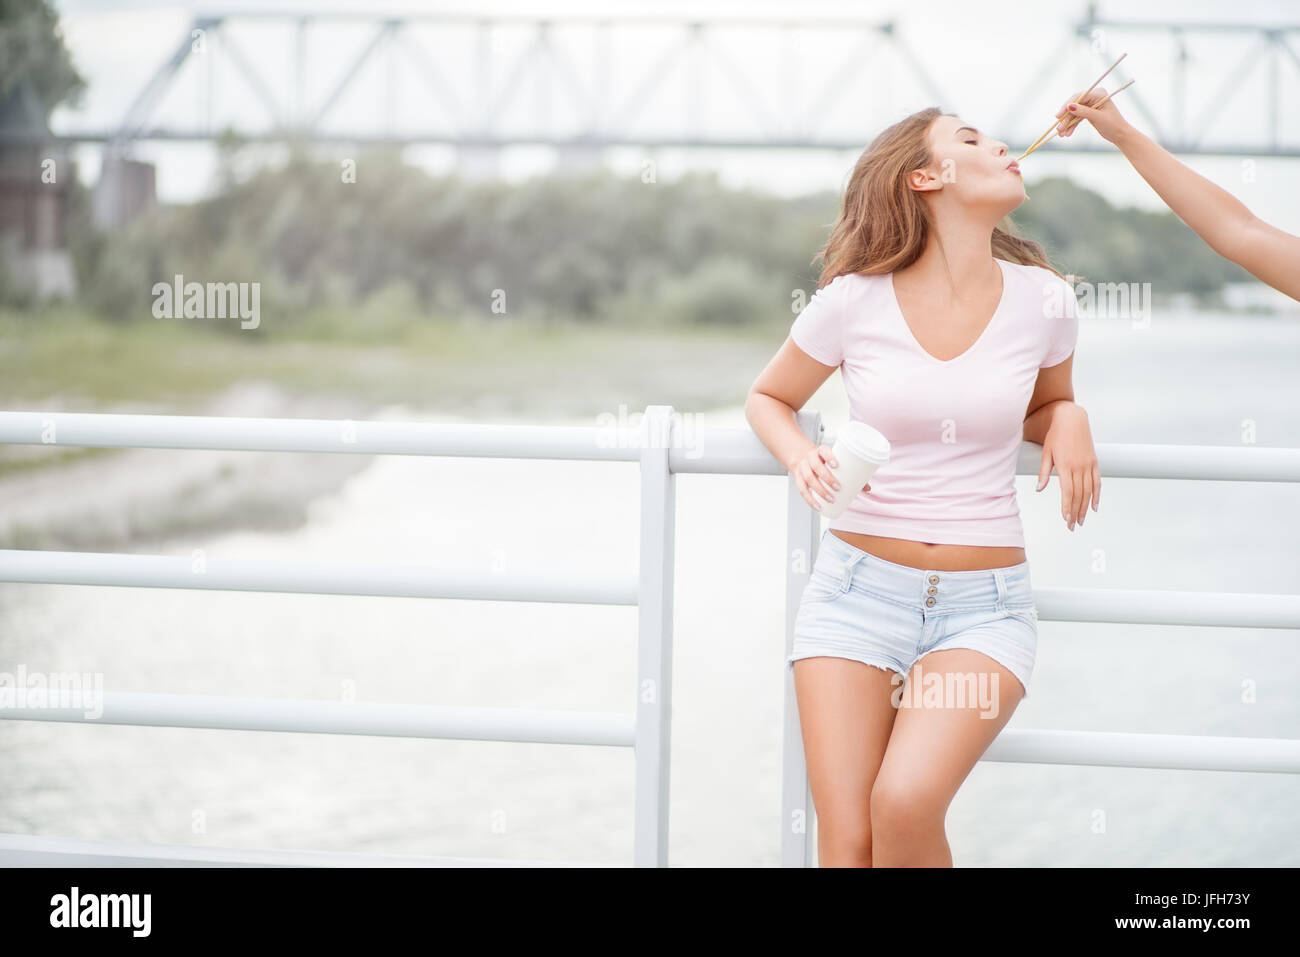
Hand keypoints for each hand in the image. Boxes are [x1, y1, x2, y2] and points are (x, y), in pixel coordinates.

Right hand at [791, 443, 870, 511]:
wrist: (804, 460)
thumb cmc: (824, 463)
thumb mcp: (835, 463)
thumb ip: (851, 474)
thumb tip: (868, 489)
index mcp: (820, 451)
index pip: (823, 450)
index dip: (829, 457)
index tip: (836, 465)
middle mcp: (810, 458)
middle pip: (815, 466)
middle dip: (827, 477)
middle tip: (838, 487)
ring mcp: (802, 468)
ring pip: (808, 478)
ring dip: (820, 490)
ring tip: (831, 498)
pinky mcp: (798, 479)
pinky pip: (802, 490)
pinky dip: (810, 500)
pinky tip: (818, 507)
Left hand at [1035, 404, 1099, 530]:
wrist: (1072, 419)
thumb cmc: (1056, 434)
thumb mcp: (1046, 452)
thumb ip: (1043, 472)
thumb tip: (1039, 488)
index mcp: (1065, 466)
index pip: (1067, 492)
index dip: (1067, 507)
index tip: (1065, 519)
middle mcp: (1079, 467)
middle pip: (1078, 495)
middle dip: (1076, 512)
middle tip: (1072, 526)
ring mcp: (1088, 465)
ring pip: (1088, 491)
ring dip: (1085, 508)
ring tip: (1081, 521)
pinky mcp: (1094, 462)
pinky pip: (1097, 482)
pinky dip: (1096, 495)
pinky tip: (1094, 507)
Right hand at [1053, 86, 1132, 143]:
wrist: (1119, 134)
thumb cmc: (1113, 124)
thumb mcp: (1097, 117)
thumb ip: (1083, 111)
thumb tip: (1069, 106)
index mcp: (1098, 93)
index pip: (1078, 97)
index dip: (1067, 106)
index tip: (1058, 116)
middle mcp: (1094, 97)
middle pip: (1074, 105)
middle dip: (1066, 118)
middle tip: (1059, 128)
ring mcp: (1090, 105)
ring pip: (1074, 113)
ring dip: (1067, 124)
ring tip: (1062, 134)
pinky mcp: (1088, 112)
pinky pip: (1077, 118)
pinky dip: (1072, 126)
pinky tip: (1067, 133)